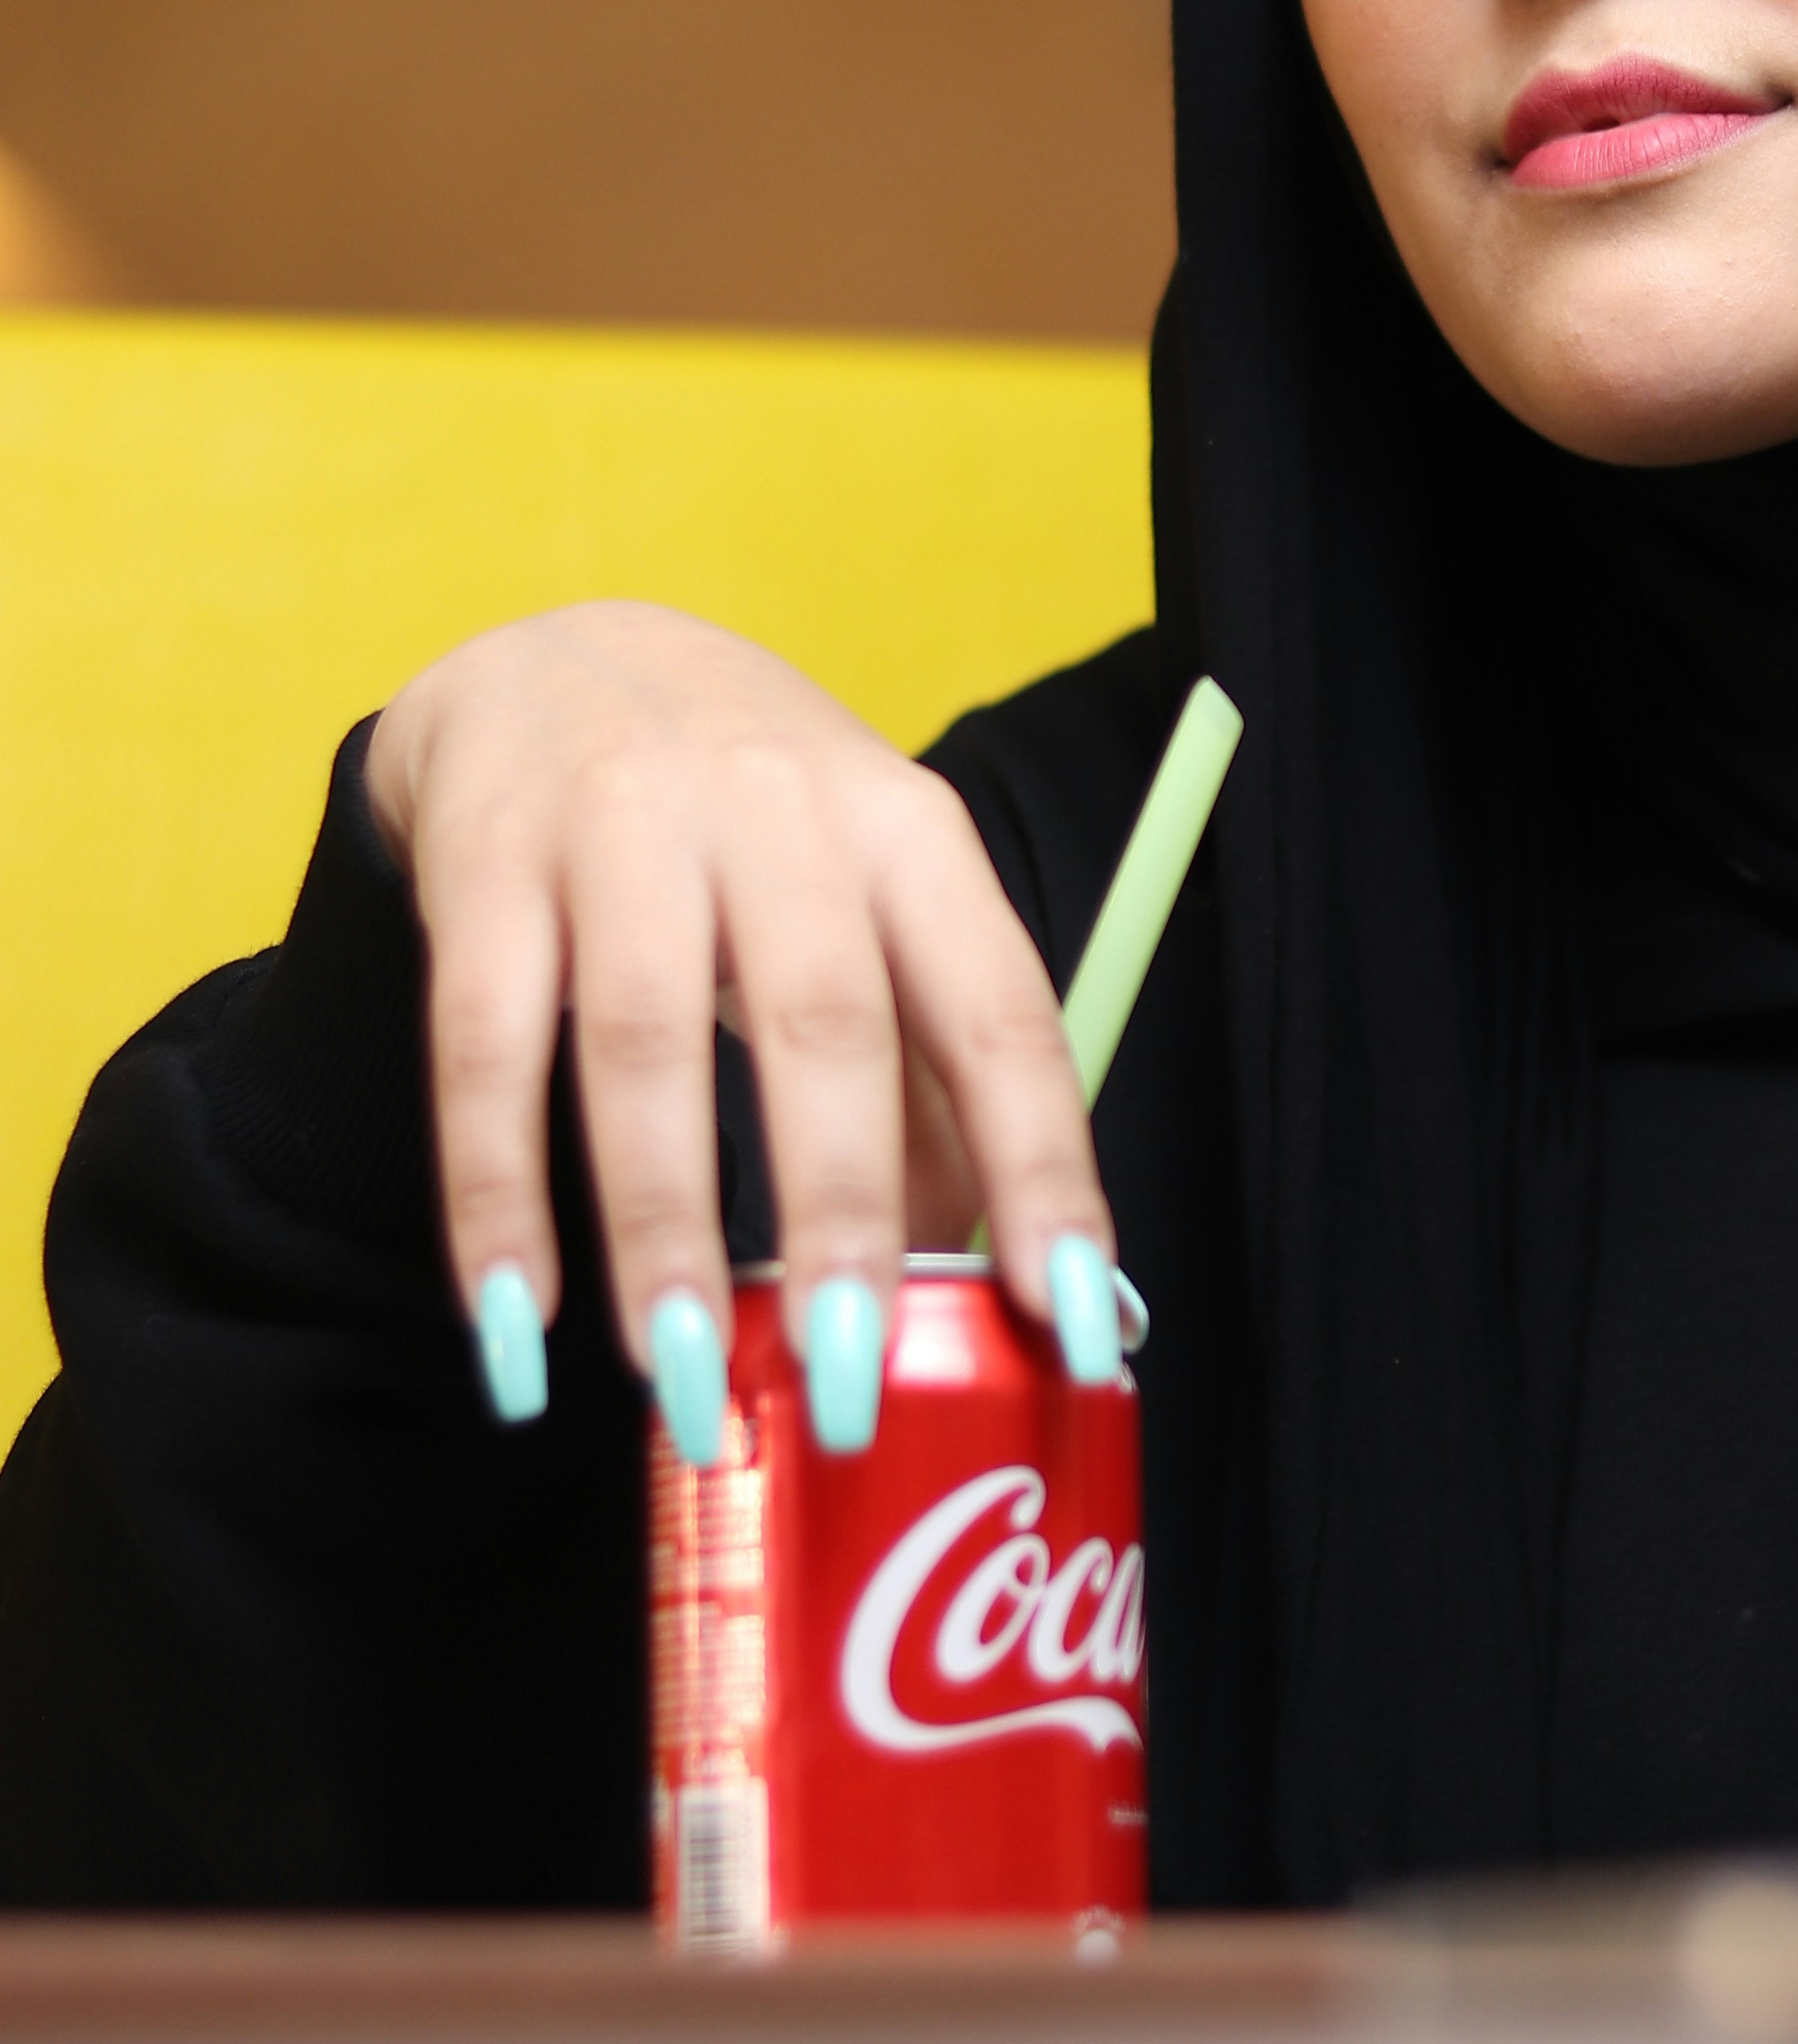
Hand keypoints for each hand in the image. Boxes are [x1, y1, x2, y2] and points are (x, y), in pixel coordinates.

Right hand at [365, 602, 1114, 1448]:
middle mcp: (777, 812)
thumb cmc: (759, 829)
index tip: (1070, 1313)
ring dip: (663, 1224)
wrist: (561, 663)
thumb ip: (936, 1085)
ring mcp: (619, 825)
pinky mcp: (482, 863)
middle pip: (822, 1022)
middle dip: (838, 1213)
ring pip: (641, 1040)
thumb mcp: (879, 908)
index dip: (1042, 1166)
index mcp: (909, 833)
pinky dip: (496, 1196)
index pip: (1002, 1011)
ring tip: (679, 1378)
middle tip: (849, 1381)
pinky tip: (516, 1322)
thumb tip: (992, 1285)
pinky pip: (481, 1048)